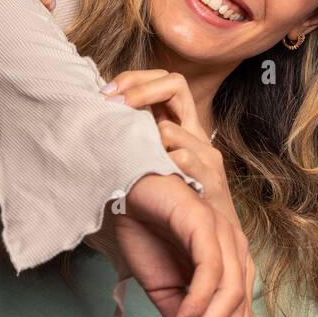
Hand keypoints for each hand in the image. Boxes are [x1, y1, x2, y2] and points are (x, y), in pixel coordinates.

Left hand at [101, 69, 237, 222]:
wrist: (216, 238)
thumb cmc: (179, 201)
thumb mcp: (158, 161)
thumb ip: (140, 138)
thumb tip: (101, 119)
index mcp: (185, 125)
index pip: (166, 79)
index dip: (136, 79)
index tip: (107, 93)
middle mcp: (197, 133)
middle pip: (174, 84)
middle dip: (138, 89)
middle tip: (110, 103)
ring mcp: (206, 154)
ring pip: (169, 127)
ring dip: (142, 136)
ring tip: (122, 147)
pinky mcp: (210, 180)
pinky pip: (181, 160)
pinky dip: (159, 163)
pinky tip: (142, 173)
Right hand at [115, 174, 255, 316]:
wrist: (124, 190)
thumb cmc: (147, 232)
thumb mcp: (165, 288)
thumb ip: (183, 316)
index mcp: (232, 268)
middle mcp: (237, 253)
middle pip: (240, 316)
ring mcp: (225, 235)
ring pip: (230, 298)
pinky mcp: (206, 223)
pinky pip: (211, 272)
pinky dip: (197, 303)